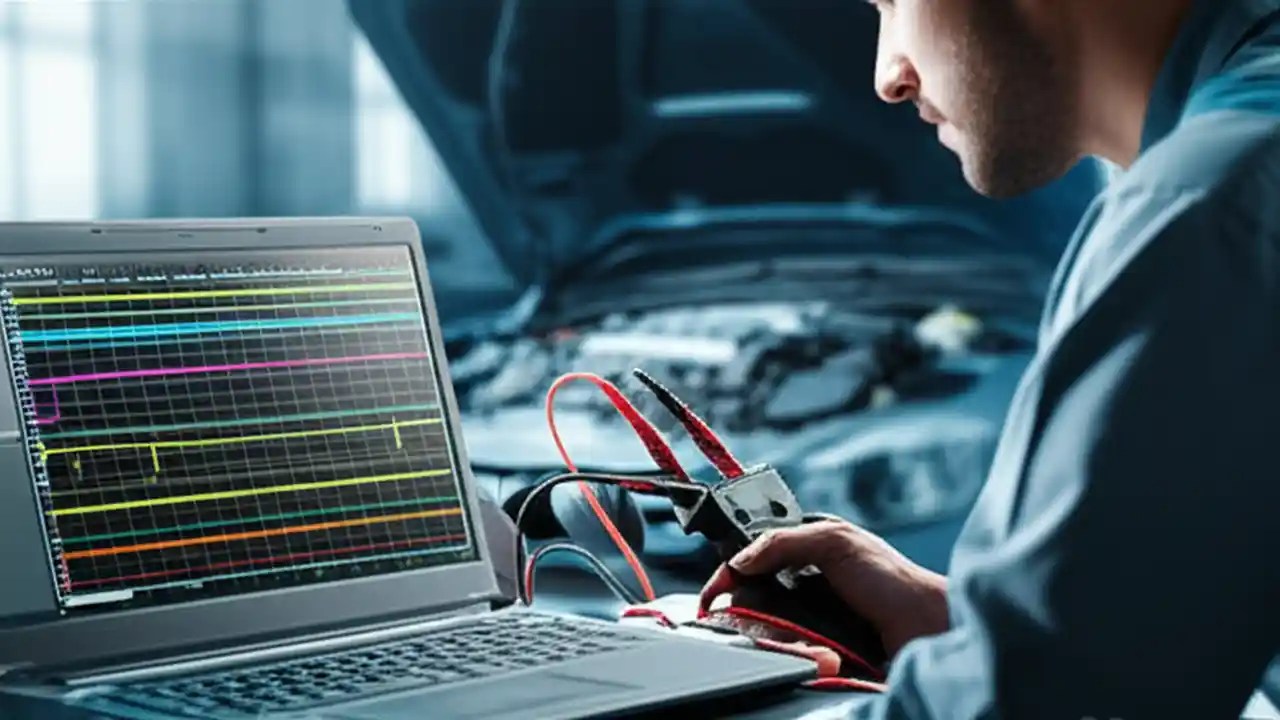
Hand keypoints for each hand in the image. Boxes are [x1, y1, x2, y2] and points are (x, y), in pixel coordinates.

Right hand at [698, 519, 950, 657]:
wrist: (929, 628)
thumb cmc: (892, 580)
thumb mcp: (835, 541)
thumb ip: (783, 541)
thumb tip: (739, 562)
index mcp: (803, 557)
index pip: (749, 566)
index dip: (727, 579)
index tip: (713, 596)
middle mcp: (802, 592)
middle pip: (751, 607)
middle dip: (749, 615)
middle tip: (754, 622)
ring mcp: (810, 627)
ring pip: (766, 639)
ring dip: (778, 641)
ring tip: (809, 642)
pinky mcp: (820, 657)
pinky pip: (790, 662)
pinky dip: (797, 659)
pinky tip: (818, 655)